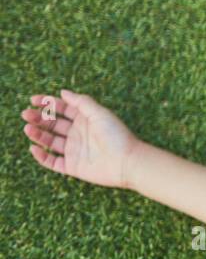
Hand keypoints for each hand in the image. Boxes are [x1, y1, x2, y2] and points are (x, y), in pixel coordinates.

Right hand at [21, 89, 141, 189]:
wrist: (127, 162)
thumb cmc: (117, 135)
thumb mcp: (100, 113)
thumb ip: (81, 102)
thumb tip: (63, 92)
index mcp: (85, 120)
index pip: (63, 109)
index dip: (48, 104)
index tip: (34, 100)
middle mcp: (78, 134)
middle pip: (53, 124)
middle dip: (38, 118)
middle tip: (26, 114)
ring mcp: (75, 150)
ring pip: (50, 141)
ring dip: (37, 134)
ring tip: (27, 128)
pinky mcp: (73, 166)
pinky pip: (52, 161)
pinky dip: (41, 156)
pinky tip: (34, 148)